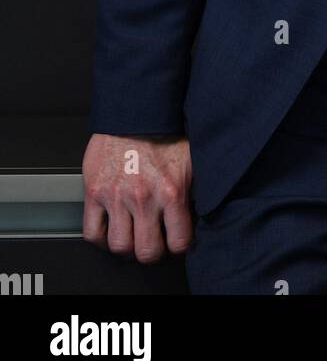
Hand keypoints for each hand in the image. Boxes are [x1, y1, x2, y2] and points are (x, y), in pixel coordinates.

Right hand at [82, 132, 193, 263]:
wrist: (134, 108)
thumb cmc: (164, 129)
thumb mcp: (191, 158)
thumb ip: (193, 187)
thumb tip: (200, 208)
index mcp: (171, 190)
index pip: (179, 242)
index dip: (179, 244)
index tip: (176, 239)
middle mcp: (143, 197)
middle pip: (147, 251)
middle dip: (152, 250)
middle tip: (153, 240)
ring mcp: (116, 196)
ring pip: (120, 246)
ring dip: (127, 245)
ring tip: (133, 234)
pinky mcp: (94, 191)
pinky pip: (92, 232)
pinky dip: (101, 238)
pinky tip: (111, 229)